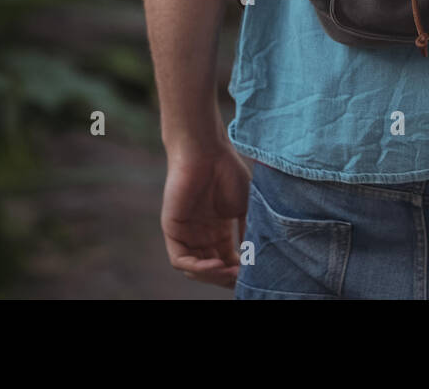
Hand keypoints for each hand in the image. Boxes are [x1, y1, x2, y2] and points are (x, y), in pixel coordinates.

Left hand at [161, 142, 251, 287]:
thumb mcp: (246, 207)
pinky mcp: (172, 229)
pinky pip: (180, 259)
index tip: (256, 275)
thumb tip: (256, 260)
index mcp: (219, 231)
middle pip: (213, 270)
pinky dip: (197, 268)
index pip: (228, 262)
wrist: (207, 151)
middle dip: (227, 277)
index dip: (239, 272)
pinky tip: (215, 264)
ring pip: (195, 269)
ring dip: (213, 276)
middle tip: (243, 277)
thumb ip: (249, 232)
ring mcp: (186, 233)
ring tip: (230, 272)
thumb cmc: (228, 172)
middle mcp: (202, 235)